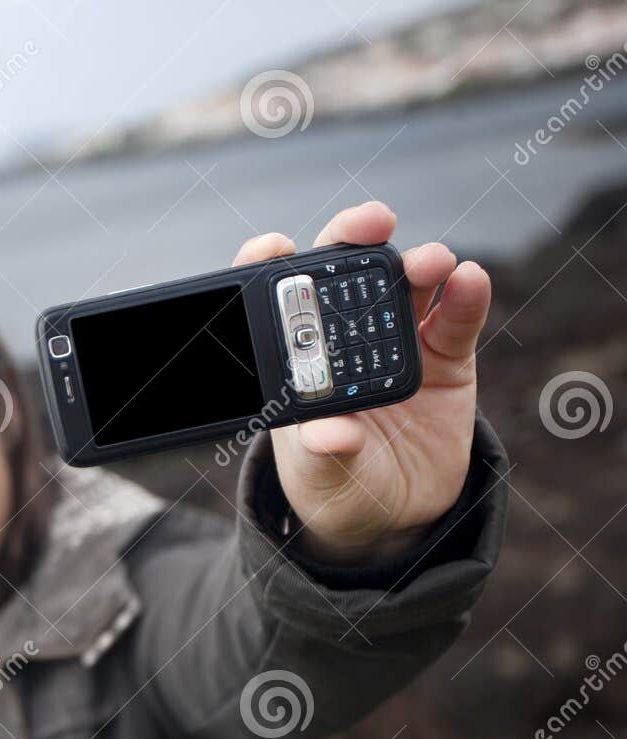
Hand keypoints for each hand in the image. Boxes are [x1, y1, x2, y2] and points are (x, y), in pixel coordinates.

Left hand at [231, 201, 489, 565]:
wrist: (393, 513)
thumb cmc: (338, 485)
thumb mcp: (324, 476)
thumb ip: (325, 453)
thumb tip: (329, 434)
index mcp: (297, 358)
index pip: (277, 298)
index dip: (272, 263)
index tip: (276, 246)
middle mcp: (344, 338)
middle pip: (344, 274)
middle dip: (354, 240)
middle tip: (371, 222)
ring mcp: (396, 340)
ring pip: (405, 286)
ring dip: (417, 264)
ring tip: (430, 262)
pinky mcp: (444, 356)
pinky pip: (456, 317)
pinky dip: (466, 295)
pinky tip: (470, 279)